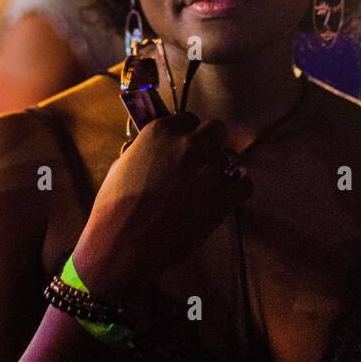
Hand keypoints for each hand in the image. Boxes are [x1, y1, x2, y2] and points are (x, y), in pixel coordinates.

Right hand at [71, 112, 251, 299]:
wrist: (124, 241)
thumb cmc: (116, 206)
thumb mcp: (123, 164)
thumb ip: (148, 151)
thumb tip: (158, 153)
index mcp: (161, 131)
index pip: (189, 119)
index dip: (188, 136)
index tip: (185, 149)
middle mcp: (188, 144)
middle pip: (216, 130)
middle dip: (211, 144)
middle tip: (201, 164)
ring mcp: (208, 169)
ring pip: (232, 158)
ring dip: (222, 170)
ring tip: (208, 188)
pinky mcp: (223, 196)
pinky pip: (244, 185)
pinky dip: (236, 193)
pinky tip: (221, 201)